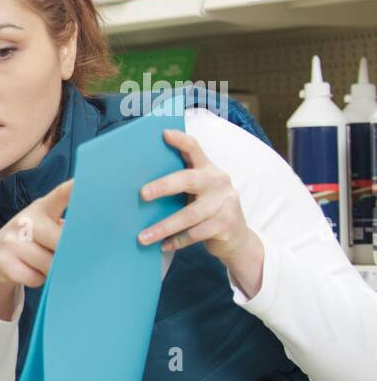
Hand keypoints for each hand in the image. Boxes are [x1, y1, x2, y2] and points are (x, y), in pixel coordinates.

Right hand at [0, 179, 73, 320]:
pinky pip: (34, 278)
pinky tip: (28, 271)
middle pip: (61, 242)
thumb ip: (64, 230)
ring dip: (51, 271)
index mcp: (41, 208)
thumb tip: (86, 246)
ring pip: (49, 264)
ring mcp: (10, 240)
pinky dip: (36, 280)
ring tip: (39, 264)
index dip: (76, 188)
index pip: (61, 195)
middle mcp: (25, 220)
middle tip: (58, 256)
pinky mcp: (2, 261)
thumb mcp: (44, 228)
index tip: (88, 180)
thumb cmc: (30, 244)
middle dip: (66, 255)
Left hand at [138, 127, 264, 295]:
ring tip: (142, 237)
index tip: (164, 134)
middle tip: (142, 194)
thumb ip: (181, 185)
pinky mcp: (226, 224)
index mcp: (208, 170)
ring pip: (189, 215)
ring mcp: (225, 203)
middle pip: (188, 180)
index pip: (195, 149)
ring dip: (163, 227)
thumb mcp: (198, 193)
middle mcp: (218, 182)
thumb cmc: (208, 211)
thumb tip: (141, 187)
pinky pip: (195, 233)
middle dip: (163, 186)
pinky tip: (163, 246)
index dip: (180, 141)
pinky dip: (176, 241)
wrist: (238, 239)